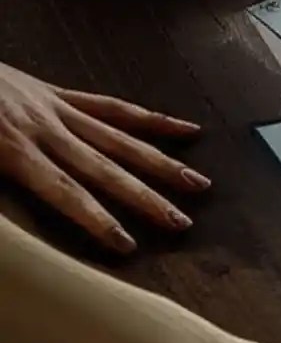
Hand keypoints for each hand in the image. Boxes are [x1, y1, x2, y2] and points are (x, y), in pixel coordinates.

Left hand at [0, 61, 207, 253]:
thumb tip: (2, 234)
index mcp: (13, 150)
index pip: (65, 192)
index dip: (97, 219)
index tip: (127, 246)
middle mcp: (45, 131)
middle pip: (104, 170)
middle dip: (145, 198)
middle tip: (181, 222)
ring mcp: (58, 111)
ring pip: (118, 141)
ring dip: (161, 165)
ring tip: (198, 186)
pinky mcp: (59, 96)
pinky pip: (111, 108)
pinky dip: (150, 120)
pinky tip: (187, 130)